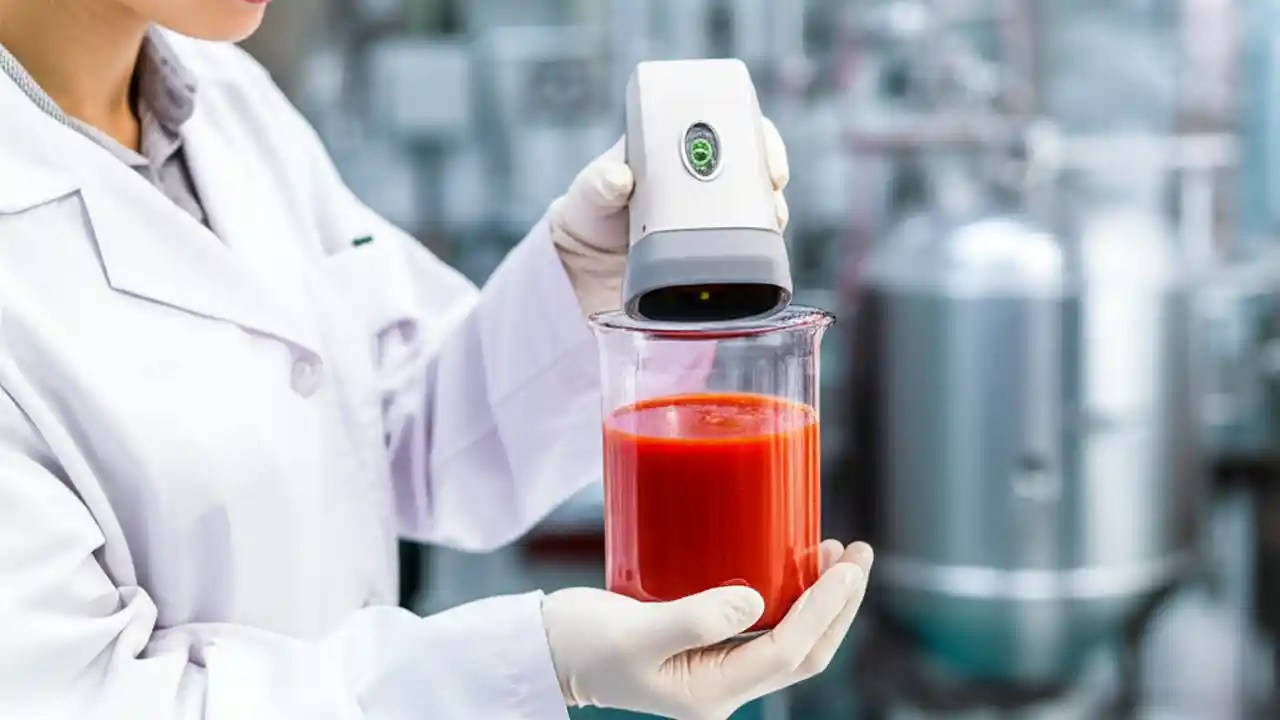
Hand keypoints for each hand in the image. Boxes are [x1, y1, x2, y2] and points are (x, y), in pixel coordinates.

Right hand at [542, 541, 871, 719]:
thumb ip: (696, 618)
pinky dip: (791, 596)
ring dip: (822, 600)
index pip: (787, 652)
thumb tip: (756, 599)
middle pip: (804, 652)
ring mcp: (718, 668)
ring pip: (792, 639)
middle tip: (857, 554)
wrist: (550, 649)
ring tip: (836, 554)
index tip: (846, 567)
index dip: (825, 609)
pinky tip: (793, 564)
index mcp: (711, 693)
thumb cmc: (583, 642)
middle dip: (839, 605)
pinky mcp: (708, 644)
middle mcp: (724, 687)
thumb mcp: (636, 630)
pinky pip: (766, 626)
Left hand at [548, 119, 791, 314]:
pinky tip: (769, 243)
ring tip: (774, 218)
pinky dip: (762, 236)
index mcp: (674, 144)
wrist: (590, 257)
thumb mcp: (592, 192)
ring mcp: (708, 206)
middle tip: (775, 181)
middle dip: (772, 165)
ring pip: (756, 196)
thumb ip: (600, 184)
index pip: (724, 122)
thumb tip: (618, 178)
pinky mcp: (711, 239)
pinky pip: (746, 233)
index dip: (752, 127)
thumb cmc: (591, 209)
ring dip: (773, 204)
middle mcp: (698, 170)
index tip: (761, 142)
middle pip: (751, 158)